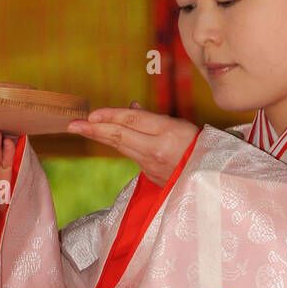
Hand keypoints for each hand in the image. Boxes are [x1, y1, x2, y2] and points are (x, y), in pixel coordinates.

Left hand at [66, 102, 198, 186]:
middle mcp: (156, 150)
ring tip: (80, 128)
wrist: (214, 179)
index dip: (110, 115)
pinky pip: (130, 155)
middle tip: (72, 124)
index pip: (132, 121)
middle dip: (94, 129)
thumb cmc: (200, 146)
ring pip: (121, 146)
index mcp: (168, 133)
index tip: (91, 114)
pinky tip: (104, 135)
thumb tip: (131, 108)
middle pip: (120, 135)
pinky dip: (117, 144)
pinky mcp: (150, 176)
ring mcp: (151, 165)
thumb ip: (153, 118)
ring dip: (100, 136)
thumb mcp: (182, 126)